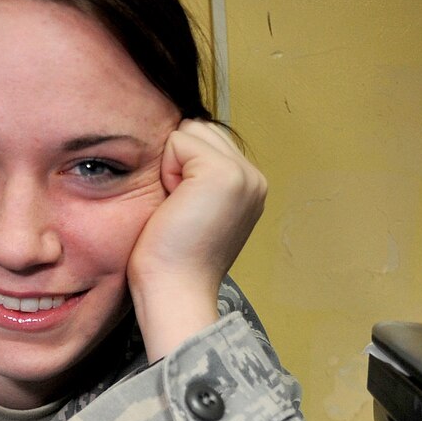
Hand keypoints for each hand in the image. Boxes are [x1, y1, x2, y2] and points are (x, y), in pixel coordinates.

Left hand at [126, 120, 266, 361]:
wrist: (176, 291)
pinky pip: (179, 141)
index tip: (184, 211)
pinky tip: (175, 204)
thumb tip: (179, 142)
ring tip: (178, 206)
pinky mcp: (224, 173)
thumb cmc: (172, 260)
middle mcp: (254, 178)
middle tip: (180, 209)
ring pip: (191, 131)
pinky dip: (167, 170)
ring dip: (173, 165)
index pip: (208, 140)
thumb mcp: (195, 209)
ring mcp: (243, 174)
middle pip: (200, 130)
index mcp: (249, 187)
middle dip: (179, 162)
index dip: (182, 168)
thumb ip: (199, 176)